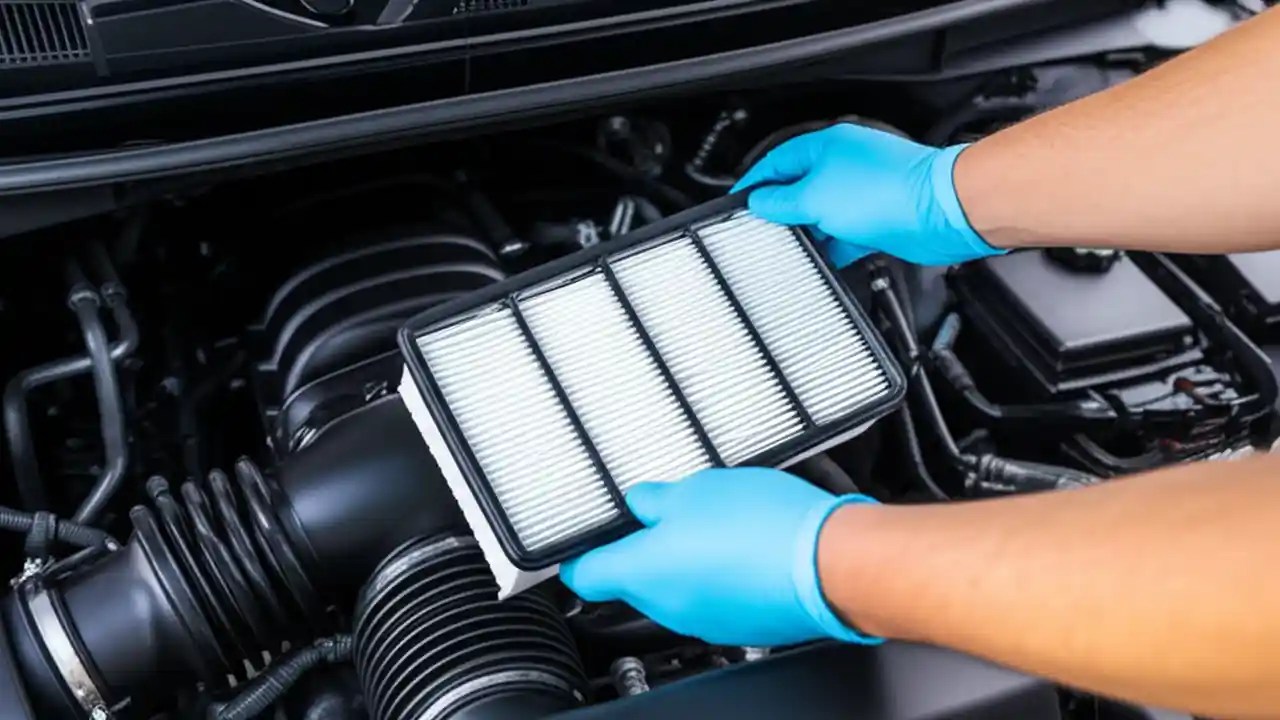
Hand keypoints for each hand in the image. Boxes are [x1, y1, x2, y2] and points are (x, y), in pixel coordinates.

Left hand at [559, 468, 879, 646]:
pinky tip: (743, 544)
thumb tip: (640, 503)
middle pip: (631, 579)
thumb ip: (656, 500)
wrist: (830, 565)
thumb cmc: (763, 526)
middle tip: (668, 510)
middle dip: (644, 546)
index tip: (580, 539)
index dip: (576, 553)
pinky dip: (719, 573)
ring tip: (715, 520)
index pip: (582, 575)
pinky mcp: (739, 624)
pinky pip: (713, 596)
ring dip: (686, 557)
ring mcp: (703, 621)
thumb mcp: (696, 489)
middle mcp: (665, 606)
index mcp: (641, 572)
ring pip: (675, 587)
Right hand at [732, 123, 1001, 266]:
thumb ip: (783, 202)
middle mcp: (844, 166)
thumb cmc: (890, 191)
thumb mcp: (816, 197)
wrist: (942, 211)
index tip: (738, 203)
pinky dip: (830, 249)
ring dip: (806, 232)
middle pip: (798, 188)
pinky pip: (843, 235)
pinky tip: (820, 261)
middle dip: (779, 211)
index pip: (776, 161)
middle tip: (758, 231)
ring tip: (787, 249)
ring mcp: (862, 193)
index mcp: (826, 147)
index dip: (754, 182)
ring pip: (821, 214)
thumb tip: (761, 203)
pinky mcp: (877, 219)